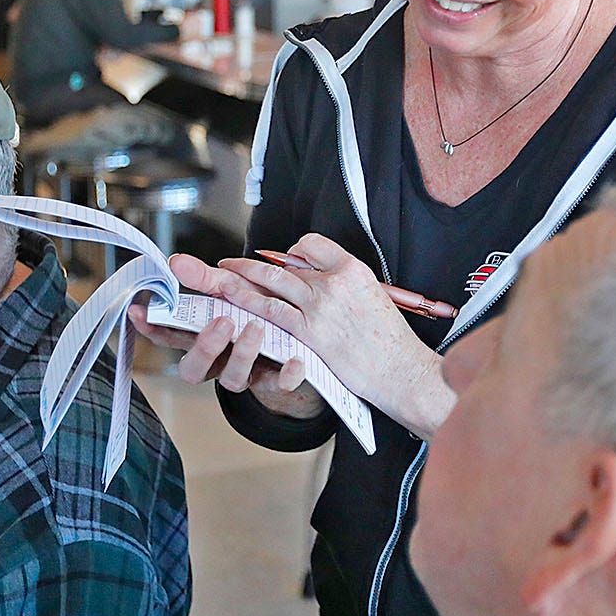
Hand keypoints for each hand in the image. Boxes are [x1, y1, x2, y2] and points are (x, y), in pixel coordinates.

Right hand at [129, 294, 324, 421]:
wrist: (300, 334)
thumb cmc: (257, 310)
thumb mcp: (232, 289)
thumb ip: (205, 278)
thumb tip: (175, 261)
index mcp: (202, 339)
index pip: (170, 338)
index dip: (153, 329)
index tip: (141, 312)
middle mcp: (219, 362)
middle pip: (196, 369)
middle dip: (205, 347)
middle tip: (223, 321)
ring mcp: (247, 374)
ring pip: (234, 378)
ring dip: (243, 354)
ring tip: (256, 326)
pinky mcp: (276, 381)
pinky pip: (279, 385)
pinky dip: (287, 375)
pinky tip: (296, 359)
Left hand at [182, 237, 453, 438]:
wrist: (400, 370)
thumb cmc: (389, 339)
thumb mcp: (373, 294)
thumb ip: (342, 281)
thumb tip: (313, 277)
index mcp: (351, 268)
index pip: (309, 244)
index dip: (290, 254)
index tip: (281, 264)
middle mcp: (333, 281)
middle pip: (280, 264)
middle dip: (246, 263)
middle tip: (223, 263)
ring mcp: (319, 306)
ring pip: (268, 284)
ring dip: (237, 279)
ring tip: (216, 276)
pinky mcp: (309, 332)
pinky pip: (270, 313)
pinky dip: (247, 306)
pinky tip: (230, 305)